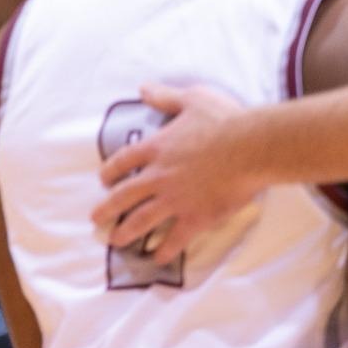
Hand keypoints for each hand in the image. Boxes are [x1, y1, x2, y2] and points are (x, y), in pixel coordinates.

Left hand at [90, 83, 257, 266]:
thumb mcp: (192, 98)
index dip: (110, 171)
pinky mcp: (196, 217)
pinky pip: (175, 239)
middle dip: (107, 208)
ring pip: (142, 220)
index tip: (102, 180)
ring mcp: (175, 199)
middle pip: (124, 196)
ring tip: (115, 241)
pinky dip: (164, 250)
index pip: (123, 160)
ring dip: (126, 232)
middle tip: (95, 219)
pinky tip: (156, 258)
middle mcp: (159, 176)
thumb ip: (165, 96)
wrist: (252, 147)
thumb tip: (143, 89)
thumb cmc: (224, 120)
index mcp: (156, 147)